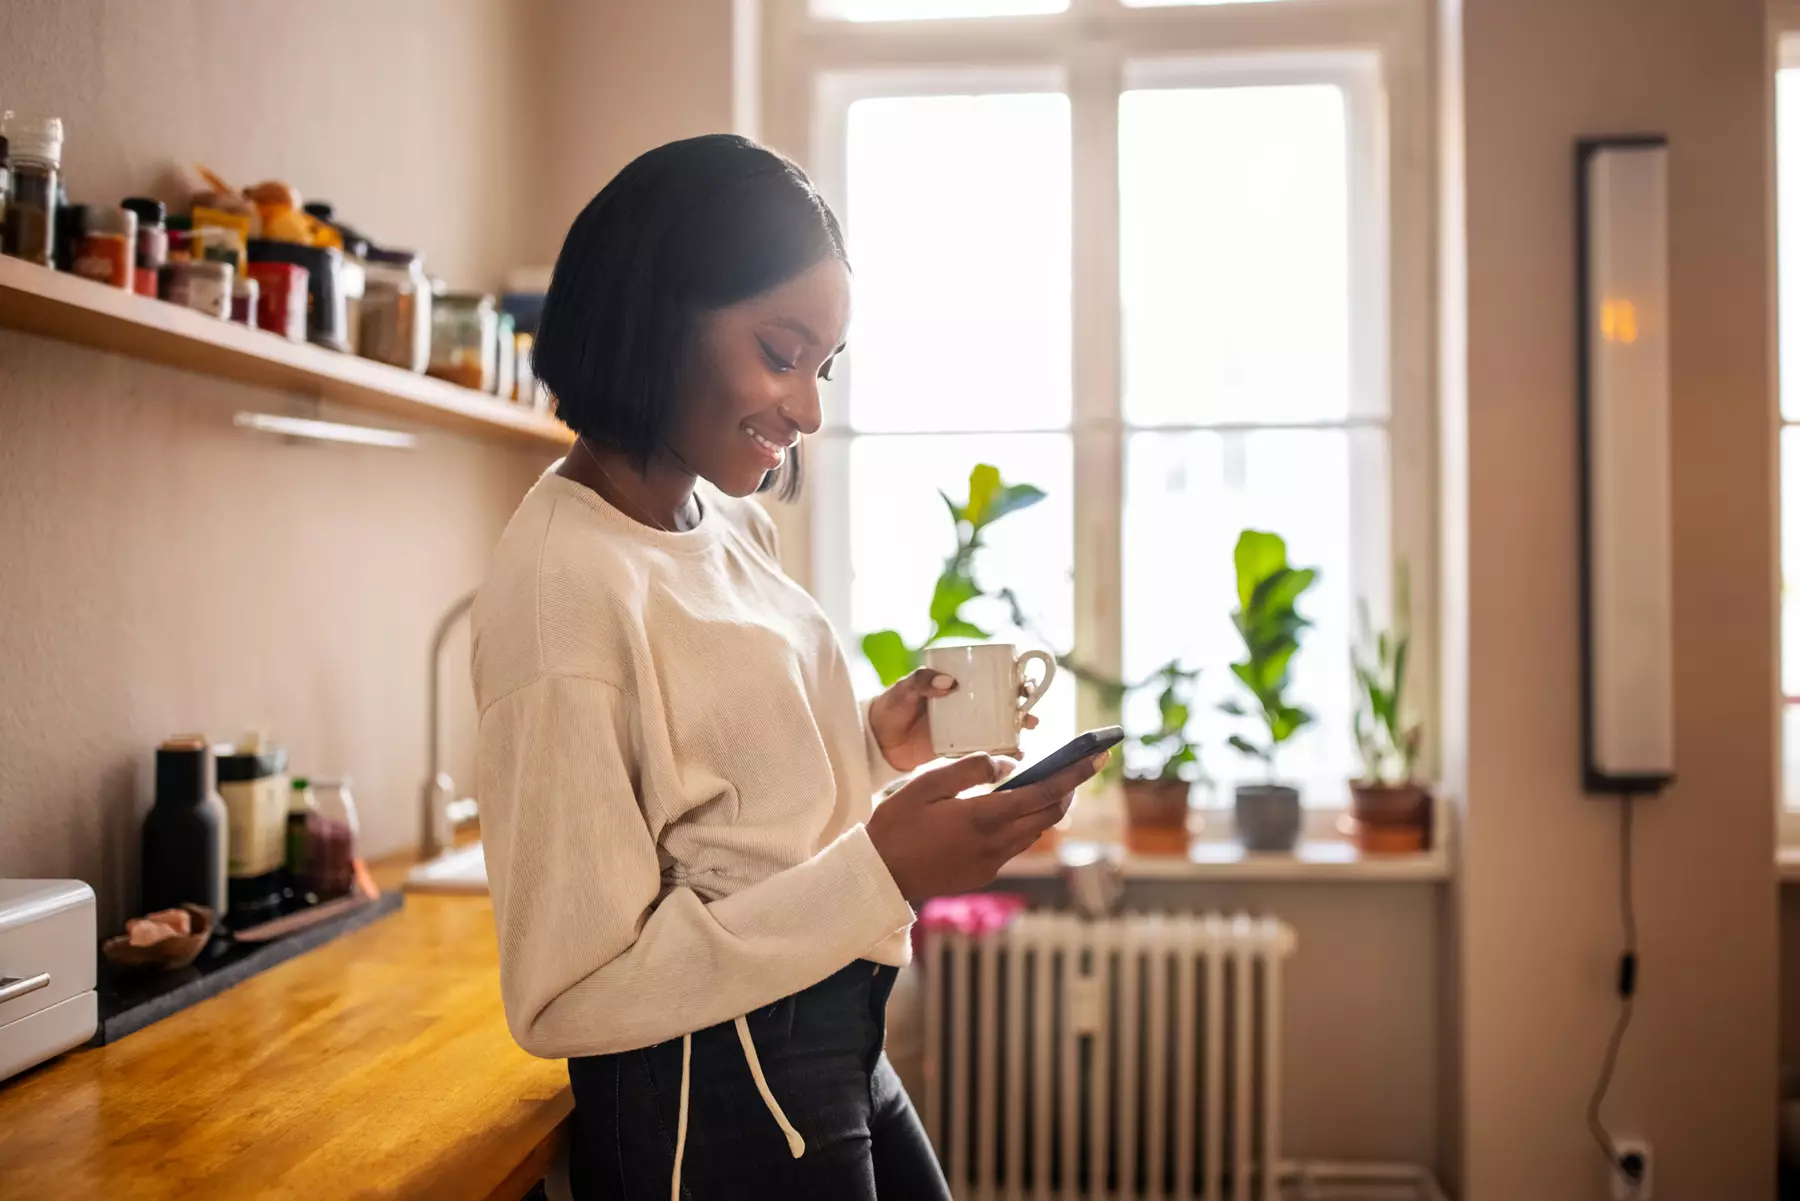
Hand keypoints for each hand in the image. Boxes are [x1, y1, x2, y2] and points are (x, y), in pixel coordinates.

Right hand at [867, 749, 1108, 901]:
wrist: (878, 877)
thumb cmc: (896, 825)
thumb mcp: (926, 784)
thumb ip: (970, 769)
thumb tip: (1008, 765)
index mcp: (983, 817)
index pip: (1042, 792)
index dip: (1073, 773)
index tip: (1095, 757)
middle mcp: (995, 843)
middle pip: (1048, 814)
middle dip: (1068, 789)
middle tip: (1081, 766)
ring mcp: (991, 863)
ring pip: (1034, 831)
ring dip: (1047, 807)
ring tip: (1052, 784)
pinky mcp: (983, 874)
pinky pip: (1014, 844)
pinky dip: (1024, 824)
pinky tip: (1013, 810)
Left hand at [868, 667, 1040, 772]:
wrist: (876, 740)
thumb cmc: (891, 706)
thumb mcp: (904, 688)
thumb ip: (922, 681)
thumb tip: (949, 682)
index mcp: (959, 683)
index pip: (994, 677)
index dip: (1016, 679)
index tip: (1026, 685)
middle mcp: (968, 705)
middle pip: (1005, 703)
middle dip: (1025, 708)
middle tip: (1030, 716)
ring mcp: (966, 728)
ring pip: (1001, 727)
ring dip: (1019, 731)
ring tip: (1026, 737)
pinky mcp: (960, 749)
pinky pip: (987, 750)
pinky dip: (1003, 753)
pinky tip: (1014, 757)